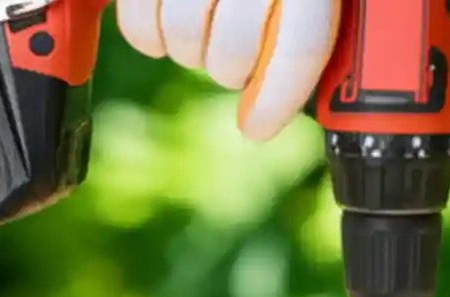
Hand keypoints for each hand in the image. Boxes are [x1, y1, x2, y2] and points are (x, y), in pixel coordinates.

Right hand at [115, 0, 338, 140]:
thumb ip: (312, 16)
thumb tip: (299, 92)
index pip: (301, 45)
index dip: (278, 97)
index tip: (257, 127)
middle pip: (233, 47)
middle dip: (229, 71)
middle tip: (234, 62)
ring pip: (182, 35)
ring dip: (188, 52)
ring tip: (200, 37)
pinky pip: (137, 16)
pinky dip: (144, 34)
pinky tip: (161, 28)